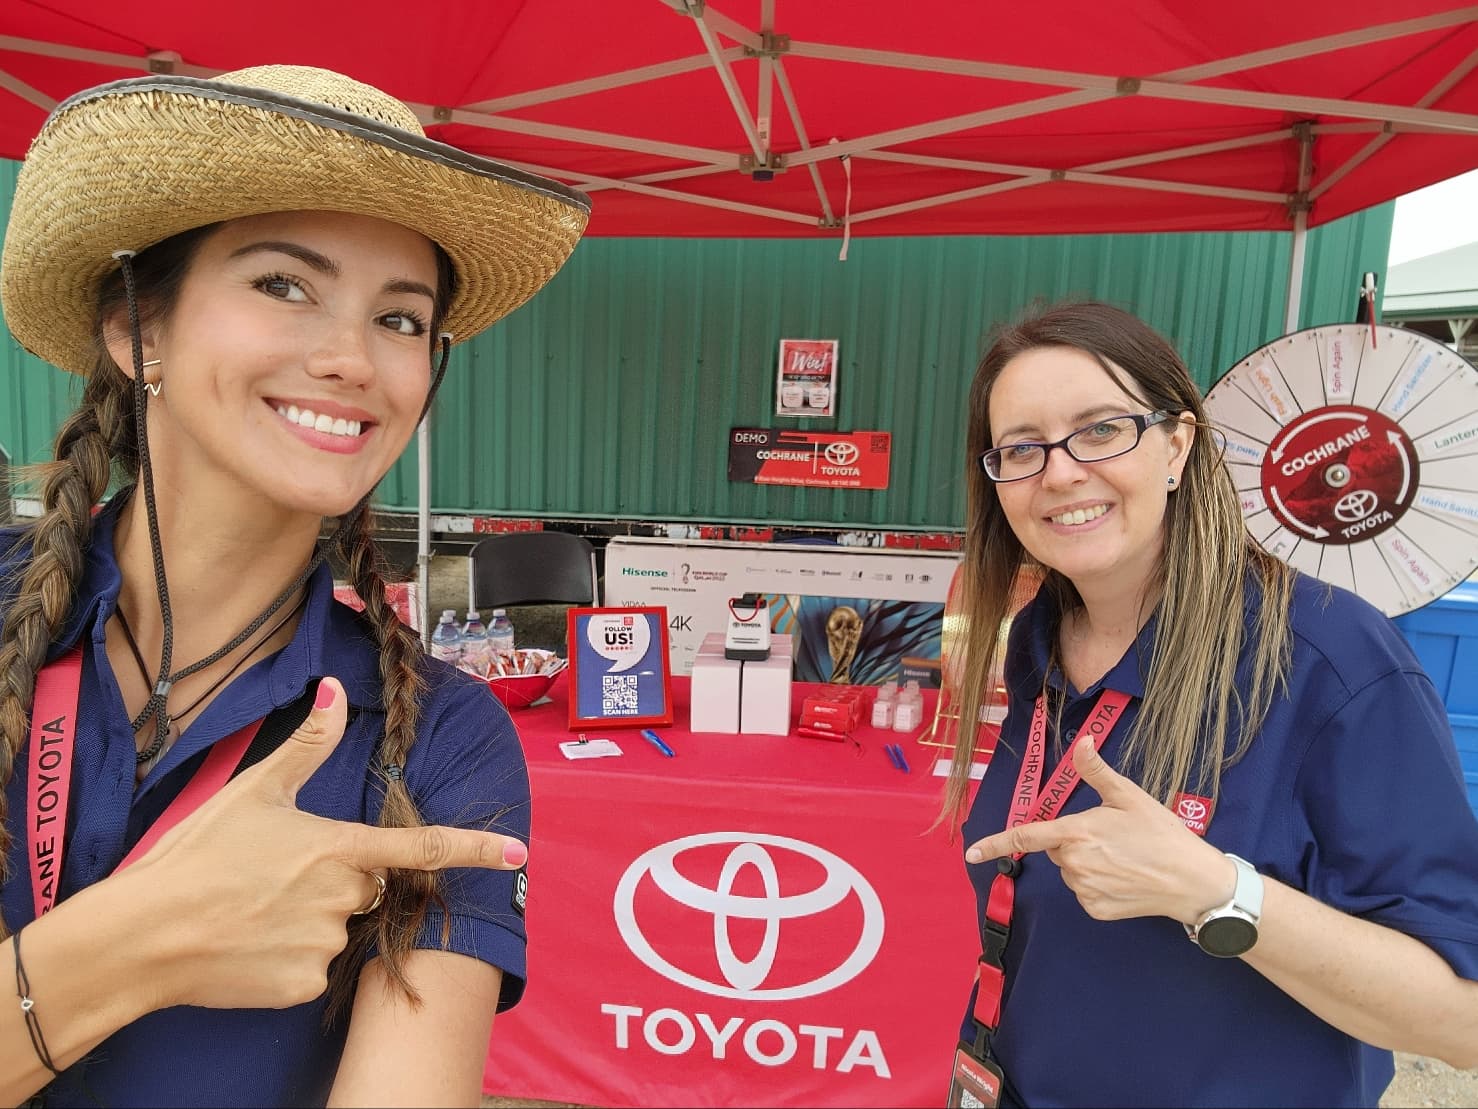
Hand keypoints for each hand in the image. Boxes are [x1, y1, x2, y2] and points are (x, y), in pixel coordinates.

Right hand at [112, 678, 527, 1011]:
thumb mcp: (254, 790)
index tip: (519, 853)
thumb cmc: (198, 856)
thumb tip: (334, 687)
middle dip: (338, 880)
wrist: (143, 937)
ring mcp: (325, 945)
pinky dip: (288, 959)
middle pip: (366, 887)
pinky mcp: (304, 986)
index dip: (476, 849)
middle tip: (275, 877)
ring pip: (338, 928)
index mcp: (340, 847)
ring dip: (309, 919)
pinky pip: (312, 968)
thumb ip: (306, 744)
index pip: (422, 848)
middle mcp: (344, 897)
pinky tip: (249, 946)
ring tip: (252, 910)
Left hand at [964, 737, 1234, 924]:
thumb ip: (1096, 771)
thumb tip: (1082, 741)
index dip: (995, 843)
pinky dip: (1098, 884)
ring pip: (1070, 871)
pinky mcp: (1095, 909)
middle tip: (1111, 838)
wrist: (1191, 881)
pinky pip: (1084, 892)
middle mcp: (1073, 863)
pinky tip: (1124, 879)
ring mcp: (1083, 889)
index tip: (971, 852)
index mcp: (1076, 832)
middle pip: (1056, 849)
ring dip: (1086, 863)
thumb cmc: (1161, 834)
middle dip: (1073, 841)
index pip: (1026, 836)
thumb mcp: (1129, 796)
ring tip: (1123, 858)